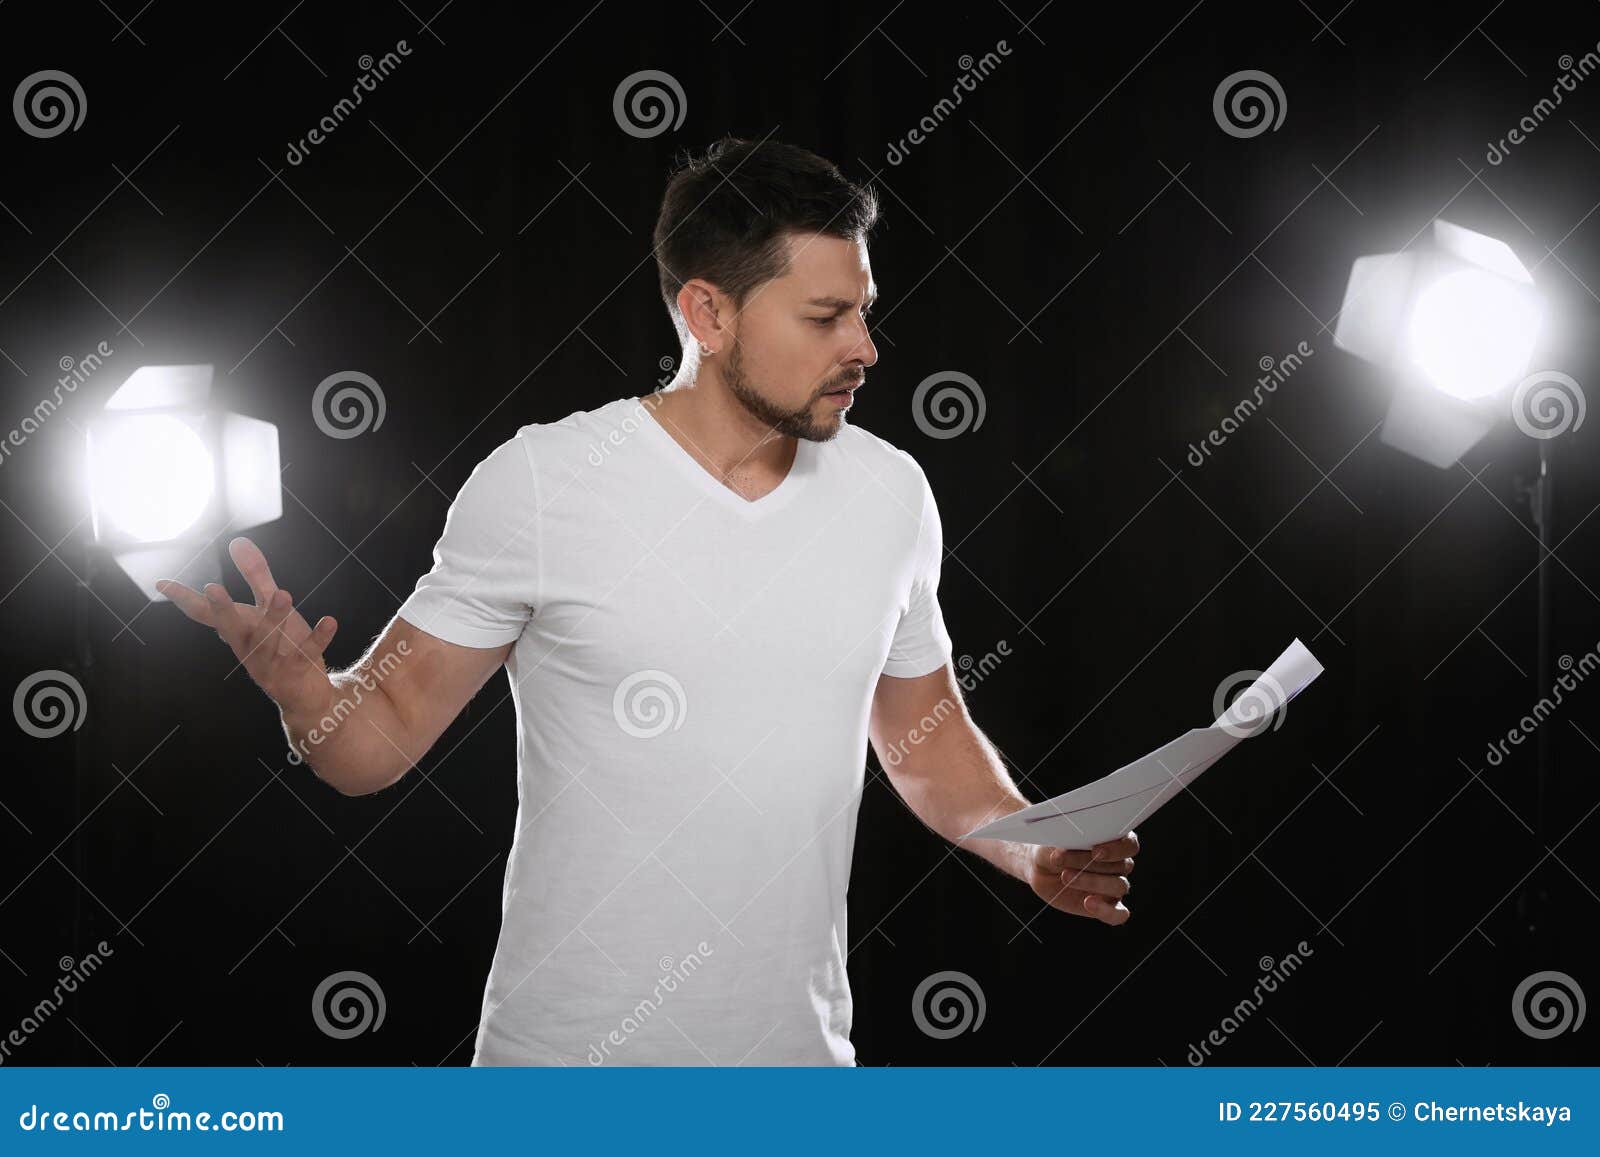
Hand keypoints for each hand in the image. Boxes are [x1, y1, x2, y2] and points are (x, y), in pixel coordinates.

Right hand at [155, 537, 338, 720]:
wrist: (305, 697)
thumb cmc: (283, 647)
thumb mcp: (268, 608)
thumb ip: (256, 576)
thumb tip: (237, 542)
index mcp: (239, 632)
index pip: (206, 615)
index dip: (184, 599)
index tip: (161, 583)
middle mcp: (249, 649)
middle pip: (232, 630)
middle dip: (222, 610)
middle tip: (211, 588)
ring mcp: (271, 665)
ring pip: (268, 642)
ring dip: (274, 619)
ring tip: (283, 593)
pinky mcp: (297, 674)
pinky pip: (307, 654)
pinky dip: (319, 638)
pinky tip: (330, 620)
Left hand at [1027, 830, 1137, 925]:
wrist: (1041, 868)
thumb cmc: (1053, 848)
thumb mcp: (1058, 839)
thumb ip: (1072, 838)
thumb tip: (1076, 841)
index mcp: (1114, 842)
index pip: (1129, 845)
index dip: (1116, 849)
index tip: (1095, 851)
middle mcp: (1119, 864)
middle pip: (1120, 865)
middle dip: (1089, 863)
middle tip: (1061, 859)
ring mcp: (1114, 886)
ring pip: (1118, 886)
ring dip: (1092, 881)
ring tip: (1065, 876)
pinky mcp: (1107, 906)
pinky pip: (1118, 914)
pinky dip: (1106, 910)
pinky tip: (1088, 903)